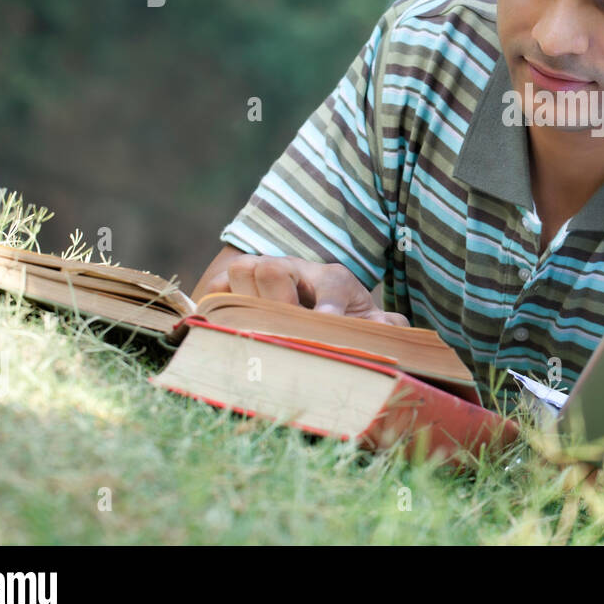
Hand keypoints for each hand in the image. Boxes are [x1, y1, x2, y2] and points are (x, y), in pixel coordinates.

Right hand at [203, 253, 409, 326]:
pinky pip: (214, 289)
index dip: (327, 307)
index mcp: (332, 279)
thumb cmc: (342, 320)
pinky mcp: (233, 287)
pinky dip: (214, 308)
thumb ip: (385, 327)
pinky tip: (226, 333)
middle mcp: (294, 269)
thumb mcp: (369, 323)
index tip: (324, 326)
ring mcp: (261, 274)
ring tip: (256, 332)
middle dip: (277, 303)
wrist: (311, 305)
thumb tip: (390, 329)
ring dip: (246, 302)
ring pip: (241, 270)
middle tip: (283, 332)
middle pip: (272, 269)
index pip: (330, 283)